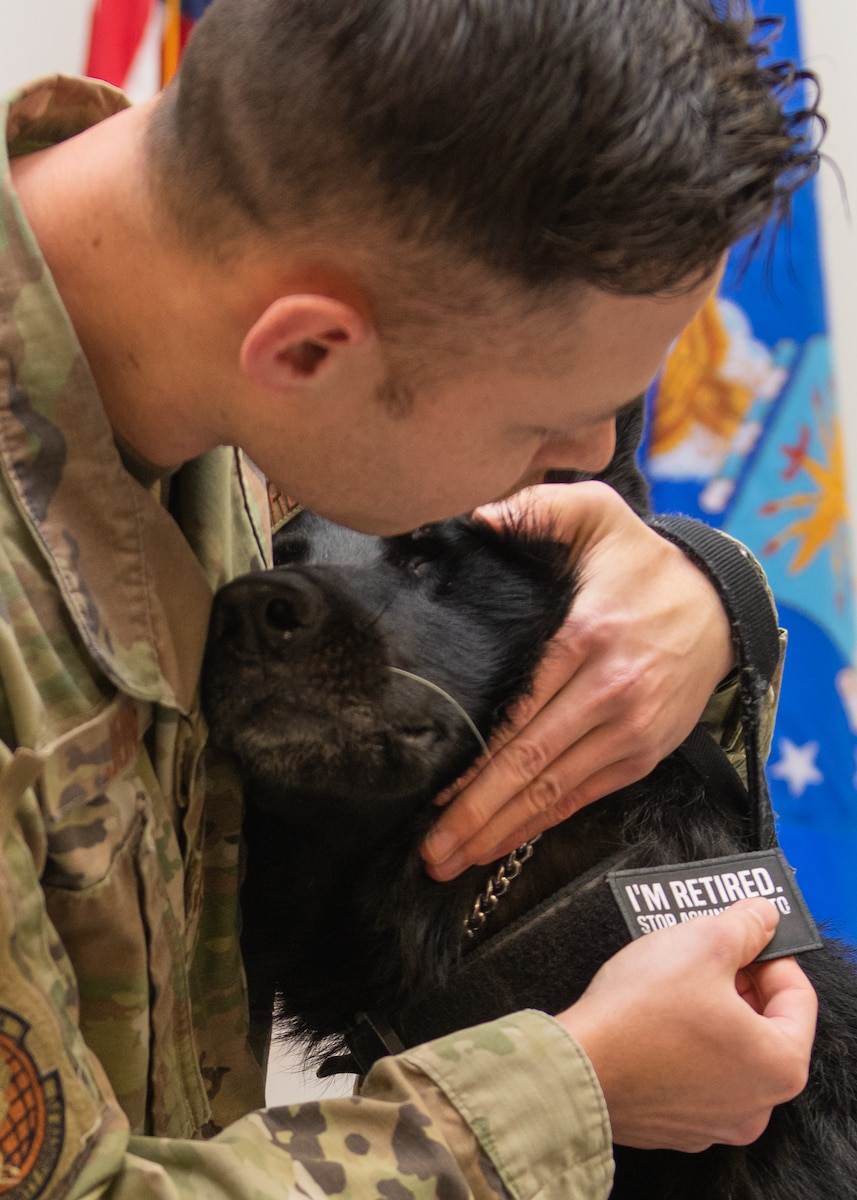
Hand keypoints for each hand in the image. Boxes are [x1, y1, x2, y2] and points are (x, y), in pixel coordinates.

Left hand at [422, 482, 734, 878]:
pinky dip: (542, 825)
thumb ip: (536, 508)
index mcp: (586, 639)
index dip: (474, 763)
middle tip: (432, 852)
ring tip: (454, 861)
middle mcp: (609, 693)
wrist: (720, 604)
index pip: (517, 714)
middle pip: (531, 766)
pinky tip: (505, 844)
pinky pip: (584, 798)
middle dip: (476, 816)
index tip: (432, 795)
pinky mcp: (642, 754)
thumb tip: (477, 516)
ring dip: (502, 832)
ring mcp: (629, 731)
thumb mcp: (596, 514)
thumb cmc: (641, 561)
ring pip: (555, 793)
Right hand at [559, 899, 817, 1150]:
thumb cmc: (642, 1011)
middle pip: (763, 1025)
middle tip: (708, 952)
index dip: (770, 954)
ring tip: (676, 978)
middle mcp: (756, 1105)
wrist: (576, 1066)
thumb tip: (762, 916)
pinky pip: (693, 1073)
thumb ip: (746, 925)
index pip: (798, 996)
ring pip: (728, 1050)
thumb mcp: (705, 942)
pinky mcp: (675, 1124)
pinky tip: (655, 1016)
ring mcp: (713, 1120)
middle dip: (737, 982)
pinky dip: (684, 1043)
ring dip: (711, 1011)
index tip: (744, 936)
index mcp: (779, 1065)